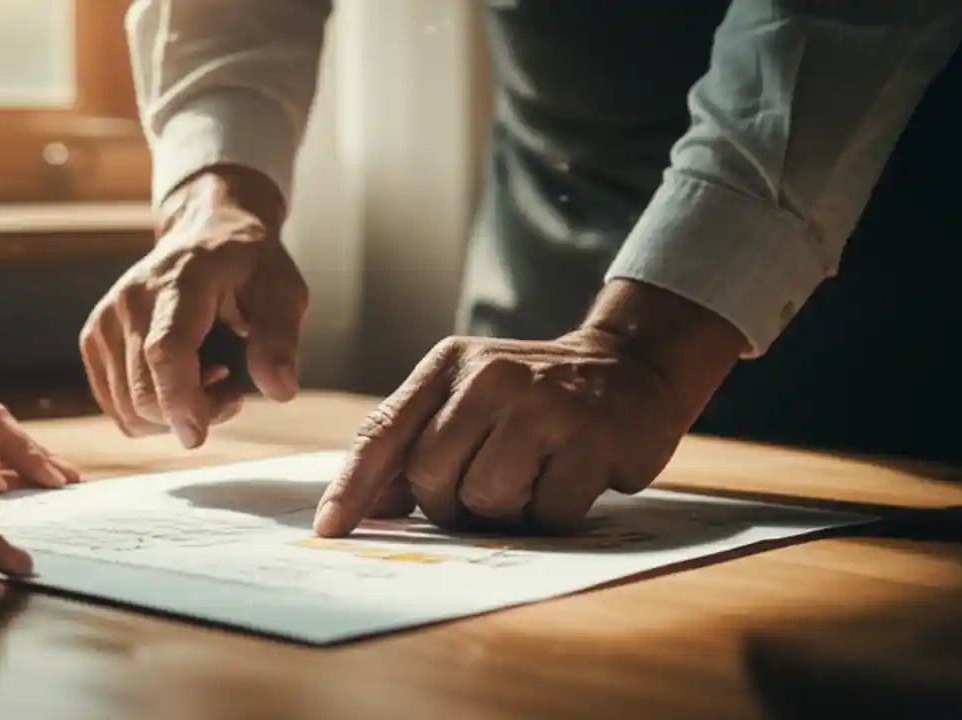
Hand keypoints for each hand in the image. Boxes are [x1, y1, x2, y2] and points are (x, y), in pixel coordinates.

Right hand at [80, 167, 307, 447]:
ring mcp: (105, 320)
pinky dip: (152, 410)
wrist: (206, 232)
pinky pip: (118, 405)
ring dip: (174, 414)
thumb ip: (280, 339)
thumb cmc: (248, 265)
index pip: (165, 350)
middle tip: (231, 392)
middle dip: (192, 413)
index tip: (197, 435)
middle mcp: (131, 300)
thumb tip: (280, 391)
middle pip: (144, 391)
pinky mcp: (94, 339)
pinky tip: (182, 380)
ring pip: (128, 407)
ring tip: (210, 380)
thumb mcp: (284, 291)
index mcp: (181, 281)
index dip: (179, 399)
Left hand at [314, 280, 746, 535]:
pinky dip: (554, 514)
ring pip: (487, 500)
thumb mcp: (471, 395)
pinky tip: (570, 478)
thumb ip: (418, 442)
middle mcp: (490, 377)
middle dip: (452, 504)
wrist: (631, 365)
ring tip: (534, 476)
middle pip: (432, 478)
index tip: (330, 529)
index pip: (385, 432)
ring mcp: (542, 404)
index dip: (353, 486)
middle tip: (488, 487)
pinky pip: (546, 513)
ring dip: (508, 510)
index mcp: (449, 365)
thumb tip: (368, 508)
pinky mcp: (590, 437)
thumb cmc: (536, 396)